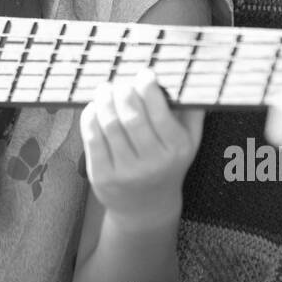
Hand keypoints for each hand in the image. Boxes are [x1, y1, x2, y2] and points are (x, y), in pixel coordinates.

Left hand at [79, 68, 205, 225]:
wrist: (147, 207)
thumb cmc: (168, 163)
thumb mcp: (189, 142)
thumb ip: (191, 111)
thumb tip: (188, 76)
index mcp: (177, 150)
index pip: (160, 113)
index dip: (149, 88)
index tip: (145, 74)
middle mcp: (152, 163)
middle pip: (131, 117)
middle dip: (123, 92)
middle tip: (121, 82)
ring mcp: (125, 172)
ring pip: (110, 125)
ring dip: (104, 101)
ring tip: (106, 89)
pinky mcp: (102, 177)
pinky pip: (92, 139)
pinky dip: (90, 118)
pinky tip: (95, 108)